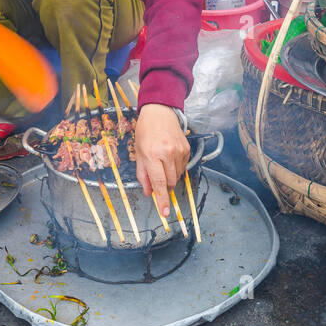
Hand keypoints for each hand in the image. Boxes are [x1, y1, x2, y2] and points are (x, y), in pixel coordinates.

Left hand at [134, 103, 189, 217]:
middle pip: (170, 182)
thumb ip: (143, 174)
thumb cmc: (145, 131)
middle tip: (157, 175)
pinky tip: (169, 157)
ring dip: (169, 176)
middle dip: (163, 185)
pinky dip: (176, 167)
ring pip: (177, 176)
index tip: (165, 212)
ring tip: (162, 162)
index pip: (159, 183)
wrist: (160, 112)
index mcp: (152, 155)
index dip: (162, 200)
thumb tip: (149, 192)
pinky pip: (183, 167)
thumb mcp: (138, 152)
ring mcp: (179, 151)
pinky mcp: (186, 149)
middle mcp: (167, 153)